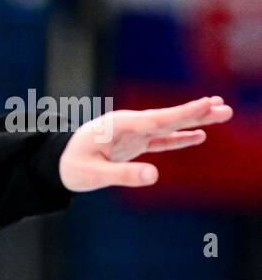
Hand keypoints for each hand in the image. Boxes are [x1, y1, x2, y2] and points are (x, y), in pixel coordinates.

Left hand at [58, 96, 232, 191]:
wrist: (56, 164)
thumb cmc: (71, 167)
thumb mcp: (93, 175)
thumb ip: (123, 175)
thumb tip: (155, 176)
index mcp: (118, 126)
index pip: (156, 119)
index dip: (182, 113)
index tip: (206, 104)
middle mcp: (128, 125)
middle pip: (166, 118)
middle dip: (195, 113)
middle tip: (224, 106)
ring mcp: (133, 134)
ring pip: (167, 126)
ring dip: (193, 121)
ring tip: (221, 113)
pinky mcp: (134, 144)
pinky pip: (160, 140)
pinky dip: (179, 138)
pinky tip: (199, 135)